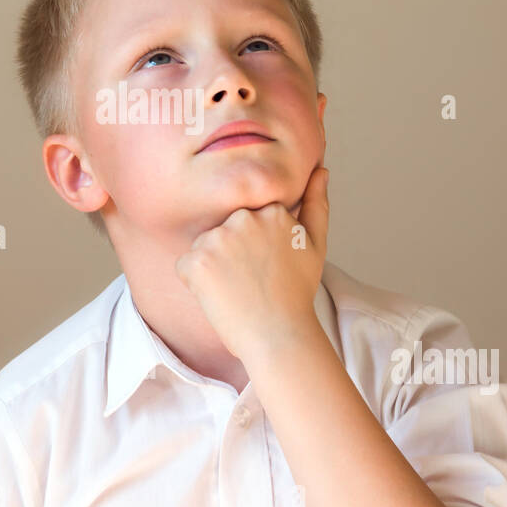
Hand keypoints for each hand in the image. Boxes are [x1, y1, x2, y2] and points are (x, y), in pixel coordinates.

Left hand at [175, 165, 329, 364]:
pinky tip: (220, 297)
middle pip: (224, 230)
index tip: (265, 267)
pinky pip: (186, 266)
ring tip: (237, 290)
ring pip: (205, 246)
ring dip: (213, 266)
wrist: (278, 336)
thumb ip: (316, 204)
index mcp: (271, 210)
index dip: (253, 247)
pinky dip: (195, 283)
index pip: (247, 220)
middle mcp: (243, 218)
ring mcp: (218, 239)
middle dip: (232, 252)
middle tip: (252, 281)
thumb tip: (320, 170)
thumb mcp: (314, 245)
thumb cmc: (296, 293)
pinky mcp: (196, 261)